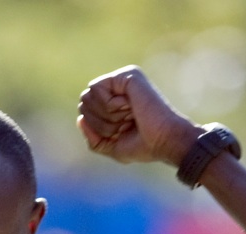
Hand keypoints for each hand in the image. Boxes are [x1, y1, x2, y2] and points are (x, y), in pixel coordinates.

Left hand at [77, 65, 196, 165]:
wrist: (165, 141)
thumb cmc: (143, 146)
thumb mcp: (111, 147)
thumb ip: (92, 137)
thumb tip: (80, 119)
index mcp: (114, 103)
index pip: (84, 111)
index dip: (96, 128)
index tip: (121, 131)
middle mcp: (117, 88)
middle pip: (84, 102)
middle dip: (100, 122)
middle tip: (125, 124)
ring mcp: (122, 79)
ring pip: (88, 96)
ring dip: (106, 116)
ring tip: (129, 115)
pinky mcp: (127, 74)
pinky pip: (97, 89)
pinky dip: (110, 106)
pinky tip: (130, 106)